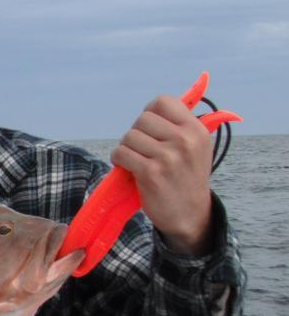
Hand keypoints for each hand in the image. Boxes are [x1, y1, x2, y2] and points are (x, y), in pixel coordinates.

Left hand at [111, 95, 213, 254]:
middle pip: (142, 119)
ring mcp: (168, 157)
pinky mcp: (151, 173)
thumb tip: (156, 104)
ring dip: (127, 148)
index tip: (150, 128)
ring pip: (129, 137)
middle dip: (136, 133)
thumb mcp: (196, 147)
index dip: (150, 112)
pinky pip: (121, 153)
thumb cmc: (187, 177)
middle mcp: (185, 141)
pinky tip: (128, 168)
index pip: (163, 102)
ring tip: (137, 160)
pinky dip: (119, 160)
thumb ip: (180, 125)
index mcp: (196, 130)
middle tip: (142, 149)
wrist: (190, 214)